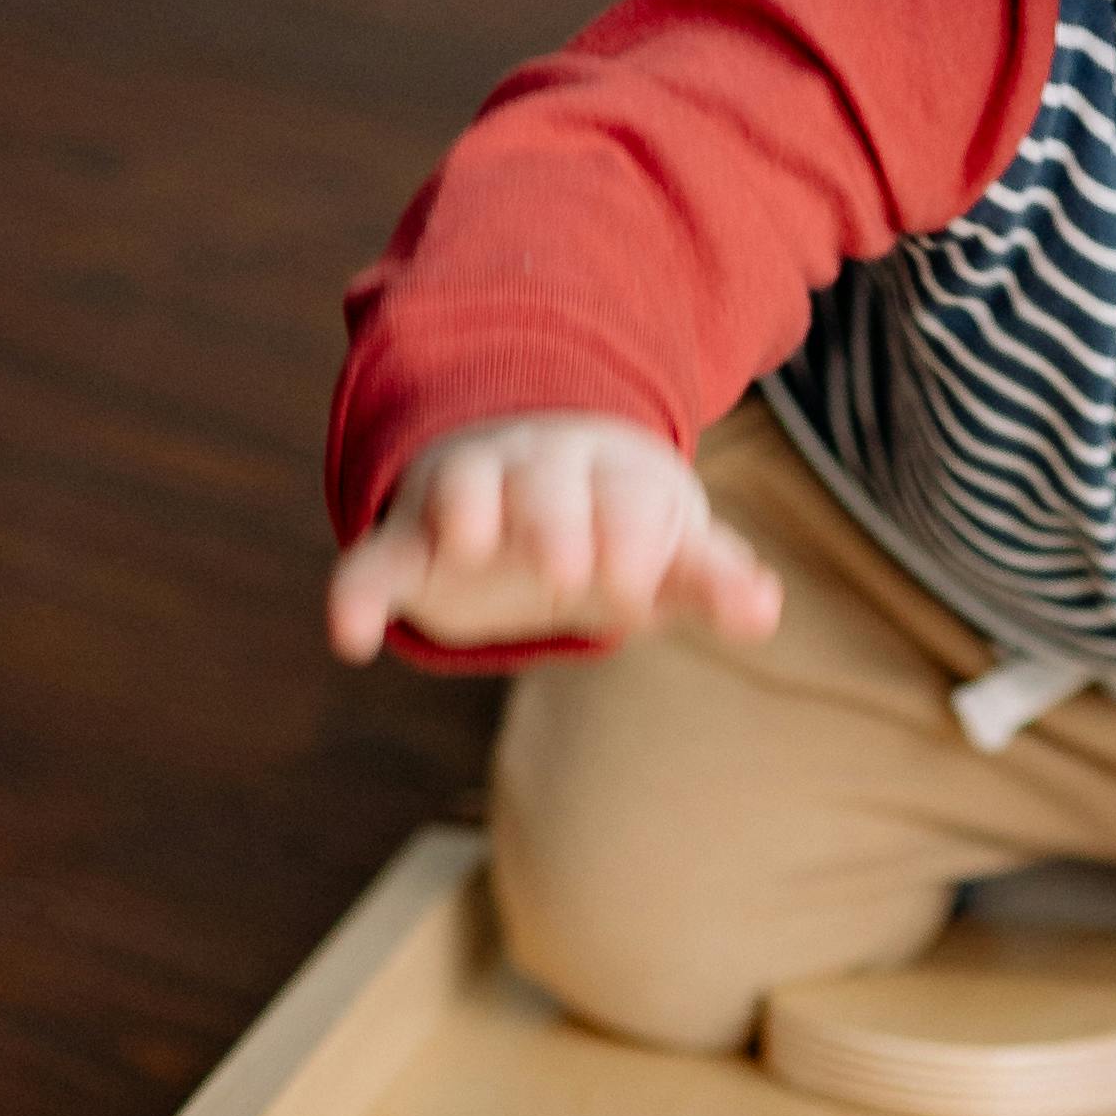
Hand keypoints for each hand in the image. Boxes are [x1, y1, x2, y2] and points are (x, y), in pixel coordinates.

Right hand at [324, 414, 785, 659]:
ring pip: (459, 492)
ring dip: (464, 513)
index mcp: (605, 476)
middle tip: (571, 573)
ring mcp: (465, 504)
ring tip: (465, 546)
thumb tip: (765, 610)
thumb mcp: (668, 557)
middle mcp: (533, 477)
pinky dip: (357, 593)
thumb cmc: (617, 530)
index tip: (640, 584)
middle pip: (544, 487)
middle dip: (555, 521)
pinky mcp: (408, 548)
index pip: (625, 496)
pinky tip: (350, 639)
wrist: (534, 487)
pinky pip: (375, 563)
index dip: (632, 535)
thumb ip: (712, 581)